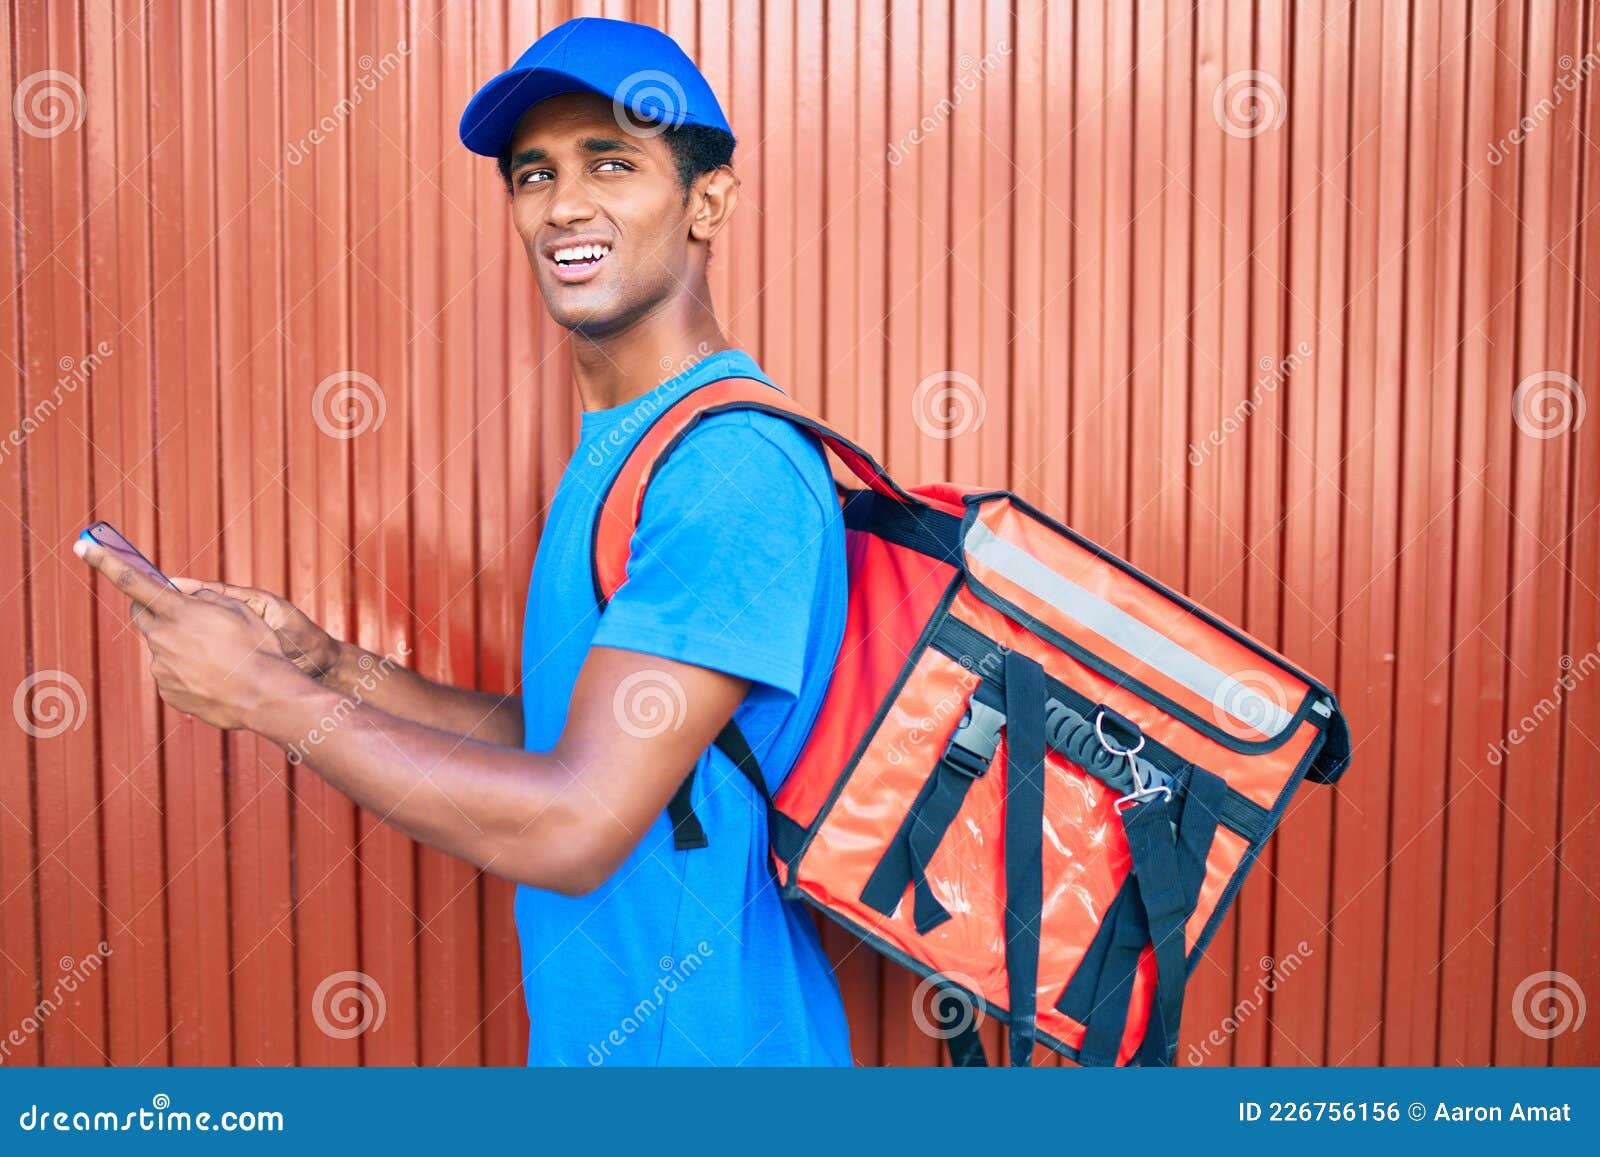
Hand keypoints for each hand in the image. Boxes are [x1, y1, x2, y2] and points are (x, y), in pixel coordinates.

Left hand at [74, 539, 309, 730]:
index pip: (133, 580)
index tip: (83, 545)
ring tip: (217, 658)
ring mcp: (162, 667)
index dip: (105, 561)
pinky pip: (170, 673)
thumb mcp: (241, 609)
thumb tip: (187, 597)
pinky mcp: (166, 691)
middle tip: (184, 617)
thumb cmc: (257, 649)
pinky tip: (213, 677)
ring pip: (162, 647)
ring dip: (181, 646)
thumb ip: (205, 597)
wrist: (264, 697)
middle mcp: (163, 638)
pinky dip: (186, 671)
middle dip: (156, 610)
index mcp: (179, 612)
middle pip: (143, 616)